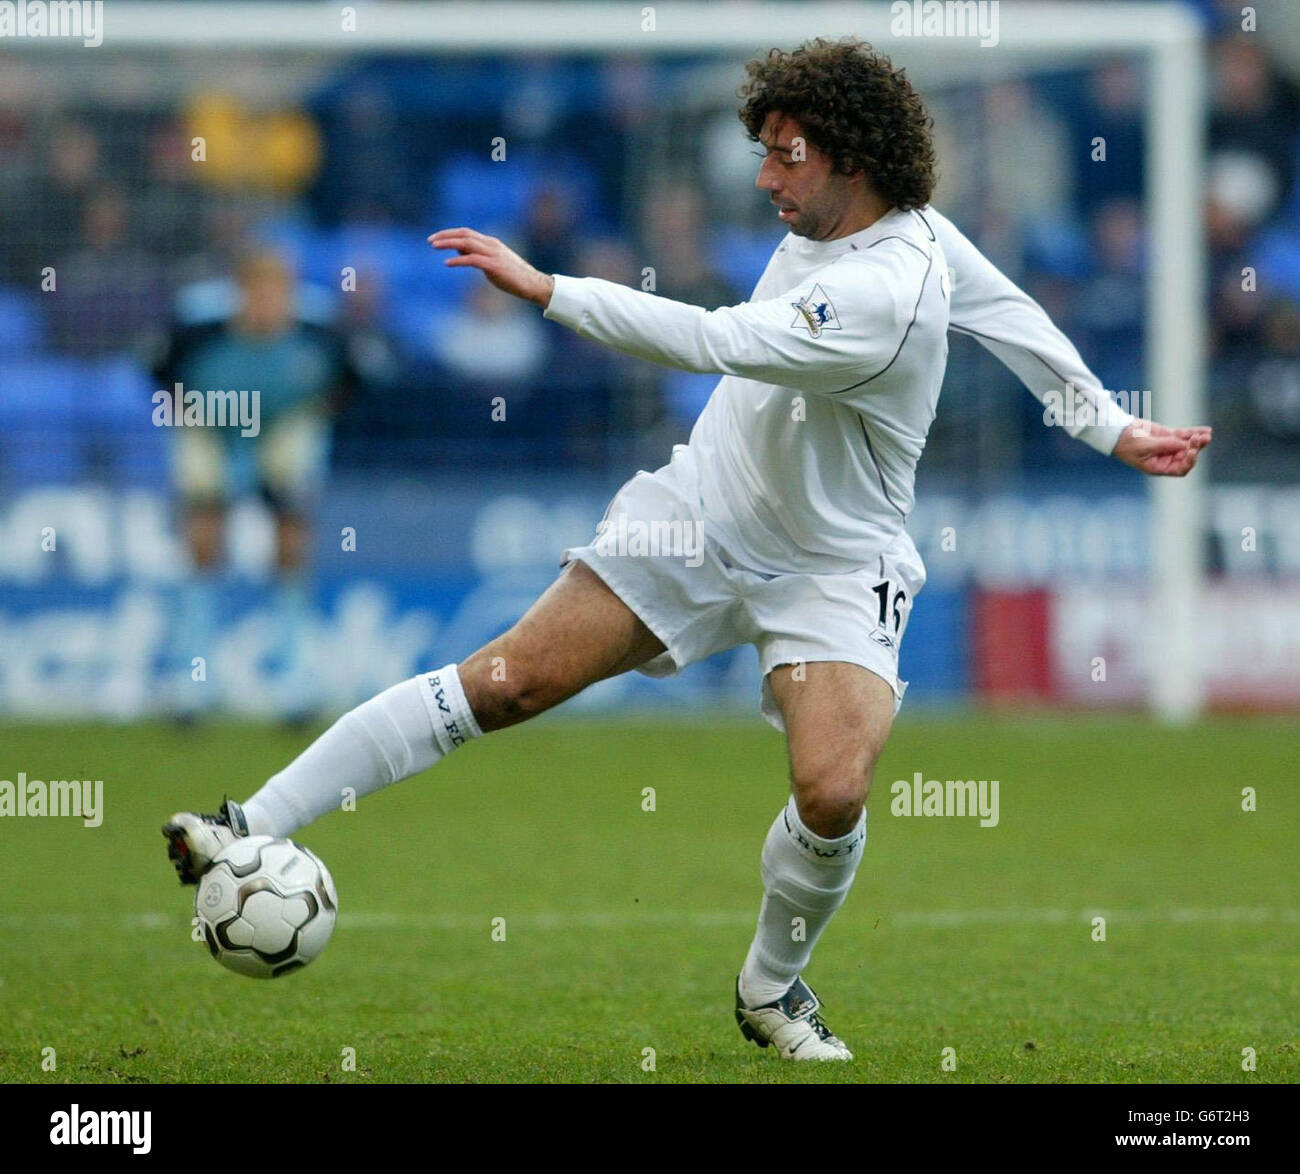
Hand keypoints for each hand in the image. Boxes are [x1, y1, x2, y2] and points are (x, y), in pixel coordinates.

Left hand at [427, 228, 554, 307]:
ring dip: (448, 243)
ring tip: (434, 246)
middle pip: (464, 234)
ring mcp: (493, 254)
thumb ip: (476, 256)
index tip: (435, 238)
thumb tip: (459, 252)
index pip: (466, 232)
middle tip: (430, 240)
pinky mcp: (494, 265)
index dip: (450, 233)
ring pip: (466, 243)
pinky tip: (447, 263)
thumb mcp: (492, 263)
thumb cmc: (513, 277)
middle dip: (445, 235)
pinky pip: (472, 260)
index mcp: (491, 242)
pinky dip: (458, 260)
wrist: (532, 284)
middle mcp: (491, 244)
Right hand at [1112, 421, 1211, 476]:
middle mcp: (1166, 459)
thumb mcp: (1145, 446)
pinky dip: (1195, 432)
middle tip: (1200, 438)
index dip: (1189, 461)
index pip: (1180, 469)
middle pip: (1186, 455)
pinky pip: (1184, 435)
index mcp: (1159, 467)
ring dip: (1198, 440)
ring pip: (1188, 444)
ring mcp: (1168, 447)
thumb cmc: (1127, 444)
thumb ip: (1165, 445)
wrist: (1118, 432)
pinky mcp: (1168, 436)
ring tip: (1207, 435)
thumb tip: (1185, 444)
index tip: (1192, 451)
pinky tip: (1206, 430)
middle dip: (1195, 447)